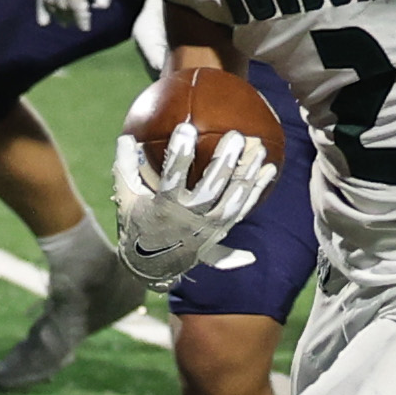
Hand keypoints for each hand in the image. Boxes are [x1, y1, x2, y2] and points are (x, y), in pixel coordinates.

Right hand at [36, 0, 114, 25]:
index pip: (75, 3)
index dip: (80, 17)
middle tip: (76, 25)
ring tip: (63, 23)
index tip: (86, 27)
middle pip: (61, 3)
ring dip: (57, 13)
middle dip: (69, 16)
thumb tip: (100, 6)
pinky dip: (42, 6)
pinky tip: (43, 21)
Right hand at [112, 124, 274, 284]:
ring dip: (247, 175)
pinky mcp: (221, 231)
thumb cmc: (137, 224)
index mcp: (163, 209)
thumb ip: (125, 168)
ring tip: (259, 150)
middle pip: (211, 190)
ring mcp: (208, 228)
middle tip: (236, 136)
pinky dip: (256, 190)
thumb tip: (125, 137)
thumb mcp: (126, 198)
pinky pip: (242, 209)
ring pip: (233, 201)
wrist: (152, 266)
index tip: (186, 128)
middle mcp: (189, 220)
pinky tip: (270, 169)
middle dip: (224, 162)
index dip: (179, 154)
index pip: (171, 178)